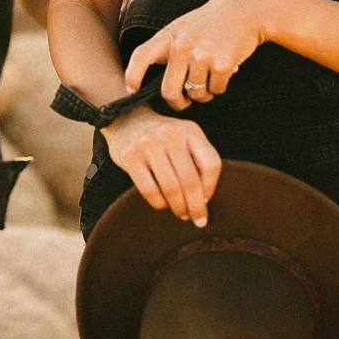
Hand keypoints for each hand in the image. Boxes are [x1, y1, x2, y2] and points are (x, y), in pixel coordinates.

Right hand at [100, 107, 222, 226]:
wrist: (127, 120)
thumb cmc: (163, 138)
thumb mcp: (186, 138)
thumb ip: (198, 160)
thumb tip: (204, 198)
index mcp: (190, 131)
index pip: (210, 164)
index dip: (211, 187)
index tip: (206, 200)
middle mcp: (170, 134)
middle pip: (190, 179)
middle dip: (196, 206)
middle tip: (198, 219)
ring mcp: (149, 144)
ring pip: (170, 187)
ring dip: (178, 207)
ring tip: (181, 213)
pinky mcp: (130, 156)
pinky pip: (149, 189)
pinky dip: (159, 203)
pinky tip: (162, 204)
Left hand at [124, 0, 266, 110]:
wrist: (243, 11)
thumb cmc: (209, 23)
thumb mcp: (181, 28)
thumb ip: (166, 49)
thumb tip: (148, 79)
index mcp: (168, 36)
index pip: (141, 57)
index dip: (133, 77)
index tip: (132, 90)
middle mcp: (182, 46)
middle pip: (169, 91)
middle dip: (177, 102)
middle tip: (184, 102)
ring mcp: (202, 56)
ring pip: (196, 93)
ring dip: (204, 93)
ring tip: (209, 76)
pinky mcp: (222, 64)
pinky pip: (216, 90)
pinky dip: (220, 87)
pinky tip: (223, 71)